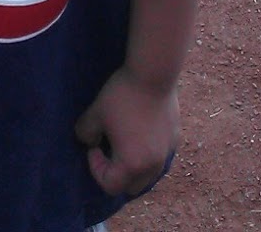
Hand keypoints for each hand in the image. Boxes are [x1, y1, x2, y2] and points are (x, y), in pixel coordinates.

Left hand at [74, 68, 178, 198]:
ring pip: (149, 174)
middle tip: (108, 148)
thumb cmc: (122, 95)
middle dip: (117, 173)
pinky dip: (148, 153)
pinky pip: (159, 157)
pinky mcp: (175, 138)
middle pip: (132, 186)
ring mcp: (167, 153)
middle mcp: (152, 166)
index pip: (110, 185)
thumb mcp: (96, 113)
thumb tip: (89, 141)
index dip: (96, 169)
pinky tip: (140, 129)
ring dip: (134, 166)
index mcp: (131, 165)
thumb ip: (86, 133)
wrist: (154, 73)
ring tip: (125, 140)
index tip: (94, 146)